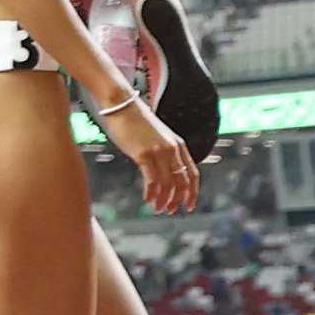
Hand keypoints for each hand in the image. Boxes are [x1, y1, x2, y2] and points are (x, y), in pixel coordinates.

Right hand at [106, 95, 197, 214]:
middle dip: (178, 199)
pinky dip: (151, 193)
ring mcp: (159, 152)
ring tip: (158, 208)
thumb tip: (162, 169)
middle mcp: (172, 149)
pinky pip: (152, 180)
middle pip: (182, 181)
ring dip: (163, 199)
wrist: (121, 104)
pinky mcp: (143, 154)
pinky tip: (147, 198)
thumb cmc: (134, 119)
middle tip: (171, 210)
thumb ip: (163, 151)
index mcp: (178, 145)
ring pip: (168, 184)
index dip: (192, 192)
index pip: (193, 173)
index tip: (189, 204)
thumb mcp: (157, 136)